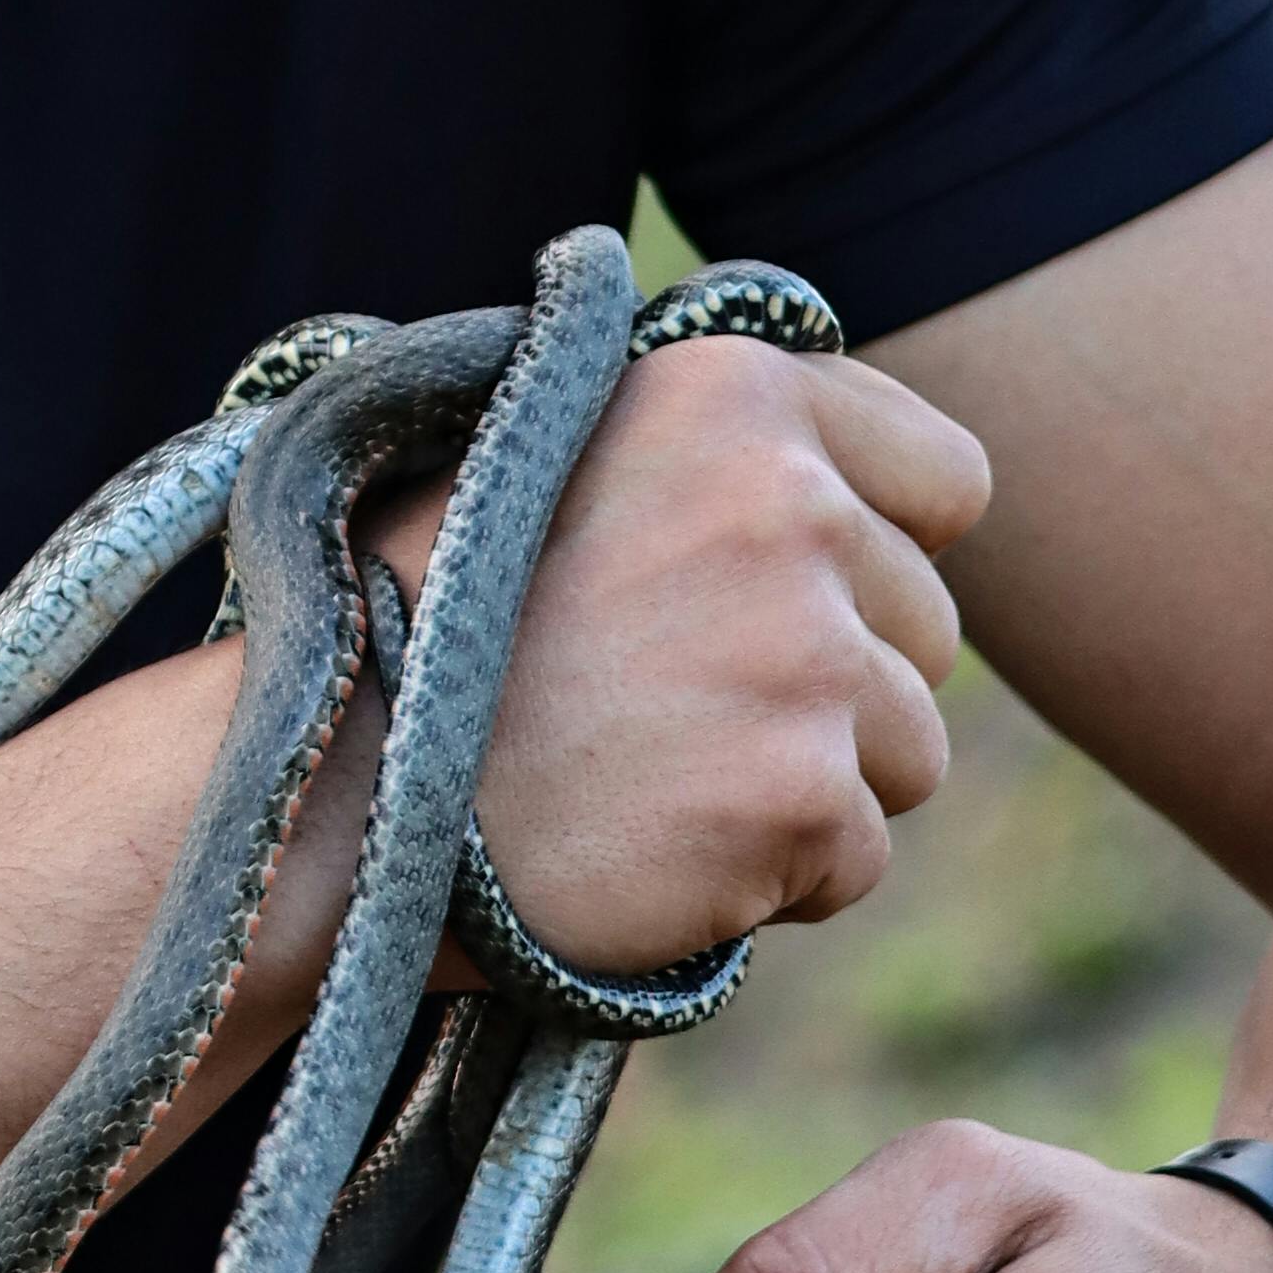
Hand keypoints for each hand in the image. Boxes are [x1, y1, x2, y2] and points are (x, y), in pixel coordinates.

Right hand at [388, 339, 987, 978]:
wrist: (325, 795)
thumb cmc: (412, 628)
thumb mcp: (545, 457)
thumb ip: (707, 451)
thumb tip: (838, 480)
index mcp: (736, 391)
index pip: (948, 483)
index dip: (872, 554)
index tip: (770, 597)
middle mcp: (793, 506)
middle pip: (926, 631)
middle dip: (833, 684)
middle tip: (667, 711)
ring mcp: (807, 657)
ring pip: (909, 752)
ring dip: (808, 787)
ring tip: (651, 781)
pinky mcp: (803, 799)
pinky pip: (860, 857)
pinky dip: (773, 882)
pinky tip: (649, 851)